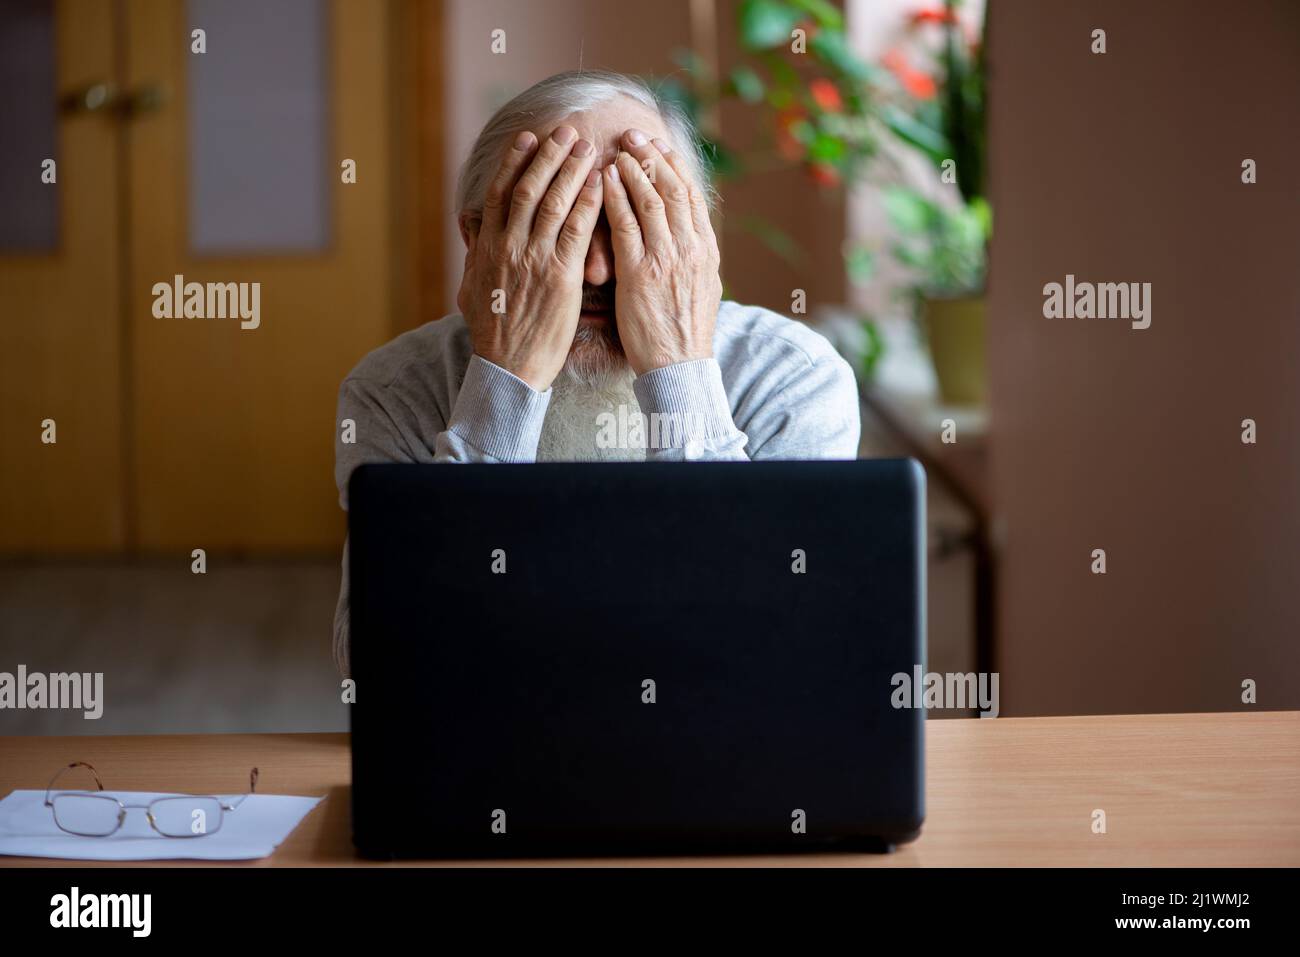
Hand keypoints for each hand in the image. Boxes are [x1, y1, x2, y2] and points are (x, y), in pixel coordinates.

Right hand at [456, 126, 602, 390]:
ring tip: (588, 147)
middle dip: (549, 155)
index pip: (501, 193)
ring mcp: (533, 259)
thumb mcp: (472, 291)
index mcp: (487, 248)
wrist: (508, 368)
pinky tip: (600, 183)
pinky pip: (576, 230)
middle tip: (566, 130)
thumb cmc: (495, 336)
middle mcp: (508, 246)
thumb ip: (476, 258)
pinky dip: (588, 202)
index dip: (515, 162)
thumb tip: (472, 235)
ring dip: (571, 170)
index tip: (528, 137)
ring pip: (553, 202)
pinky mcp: (560, 275)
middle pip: (528, 188)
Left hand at [601, 129, 722, 375]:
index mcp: (705, 251)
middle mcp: (689, 248)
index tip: (661, 146)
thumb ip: (694, 258)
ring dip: (634, 168)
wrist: (679, 367)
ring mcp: (666, 259)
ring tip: (618, 147)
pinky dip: (617, 196)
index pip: (691, 196)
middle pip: (672, 188)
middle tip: (635, 134)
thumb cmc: (684, 335)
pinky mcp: (640, 273)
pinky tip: (606, 178)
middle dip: (652, 156)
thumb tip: (690, 237)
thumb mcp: (702, 289)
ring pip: (650, 199)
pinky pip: (626, 224)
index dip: (674, 167)